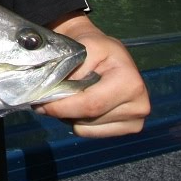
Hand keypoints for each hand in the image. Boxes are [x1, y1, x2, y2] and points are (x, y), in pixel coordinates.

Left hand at [34, 13, 150, 137]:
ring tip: (71, 97)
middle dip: (63, 111)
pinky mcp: (130, 128)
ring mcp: (136, 119)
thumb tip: (55, 93)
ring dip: (72, 116)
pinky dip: (81, 122)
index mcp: (130, 83)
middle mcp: (139, 104)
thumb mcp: (83, 47)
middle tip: (47, 100)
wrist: (105, 52)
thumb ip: (71, 68)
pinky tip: (83, 106)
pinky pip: (93, 133)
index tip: (41, 104)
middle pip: (88, 119)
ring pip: (87, 128)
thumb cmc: (94, 47)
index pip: (91, 104)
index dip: (62, 106)